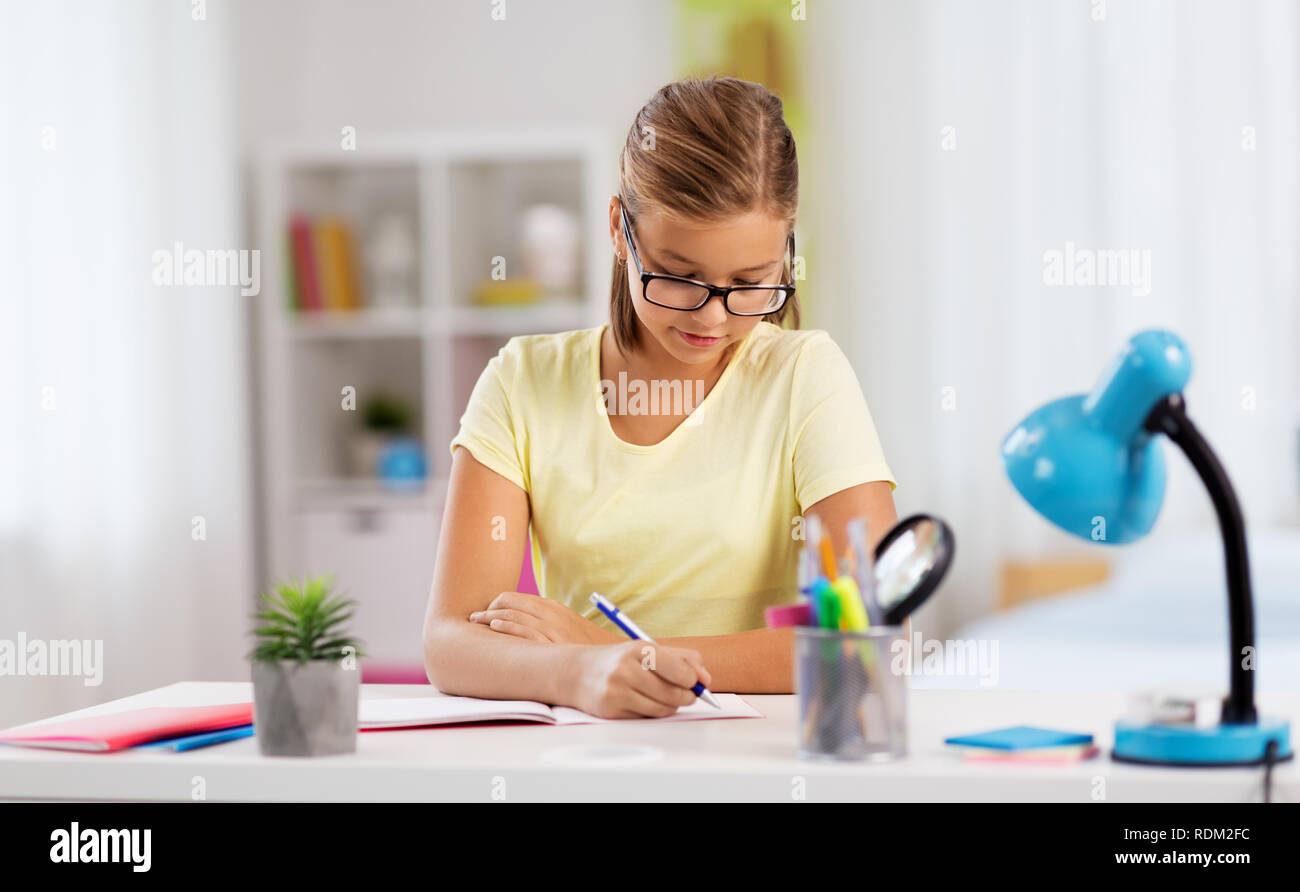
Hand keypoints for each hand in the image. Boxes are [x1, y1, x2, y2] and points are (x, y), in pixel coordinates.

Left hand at [468, 592, 621, 644]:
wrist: (609, 657)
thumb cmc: (585, 645)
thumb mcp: (567, 625)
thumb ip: (547, 621)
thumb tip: (525, 624)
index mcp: (552, 607)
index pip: (515, 598)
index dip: (496, 604)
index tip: (486, 613)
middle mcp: (549, 613)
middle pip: (509, 603)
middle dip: (488, 609)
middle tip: (474, 618)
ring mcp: (550, 628)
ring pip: (512, 615)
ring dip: (489, 617)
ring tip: (476, 621)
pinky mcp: (551, 643)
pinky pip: (524, 631)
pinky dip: (506, 626)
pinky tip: (494, 627)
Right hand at [569, 641, 713, 718]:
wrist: (577, 673)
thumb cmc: (620, 660)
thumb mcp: (647, 650)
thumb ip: (681, 659)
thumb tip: (706, 678)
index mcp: (639, 648)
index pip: (680, 670)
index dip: (693, 680)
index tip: (695, 682)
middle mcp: (626, 668)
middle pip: (673, 693)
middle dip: (687, 696)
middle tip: (688, 695)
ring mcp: (616, 691)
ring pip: (662, 708)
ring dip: (671, 706)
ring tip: (666, 698)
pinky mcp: (611, 710)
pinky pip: (646, 717)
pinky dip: (653, 713)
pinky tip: (645, 702)